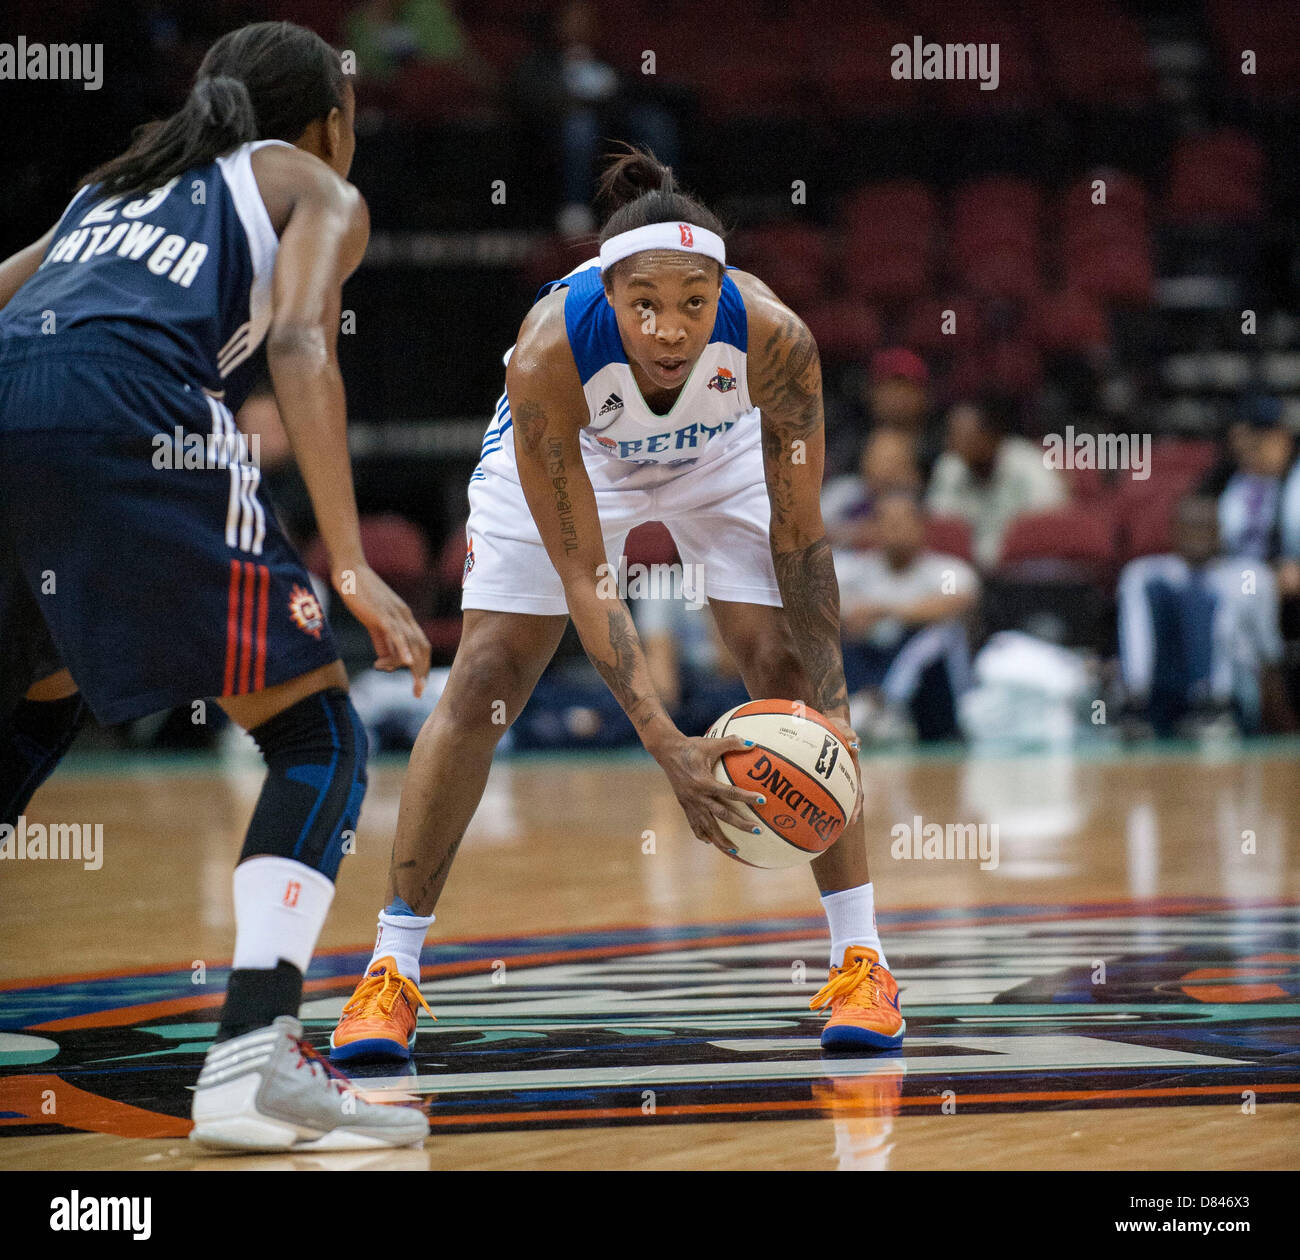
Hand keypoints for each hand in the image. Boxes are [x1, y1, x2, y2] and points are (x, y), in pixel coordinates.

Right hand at [334, 563, 430, 697]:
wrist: (350, 572)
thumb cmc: (360, 595)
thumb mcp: (373, 621)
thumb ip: (380, 640)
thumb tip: (385, 660)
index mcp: (404, 619)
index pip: (421, 645)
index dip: (422, 665)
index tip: (418, 683)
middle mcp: (405, 617)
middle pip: (422, 647)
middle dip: (423, 672)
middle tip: (418, 692)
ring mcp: (395, 615)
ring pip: (411, 644)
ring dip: (414, 667)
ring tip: (414, 686)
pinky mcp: (382, 614)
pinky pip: (396, 634)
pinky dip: (403, 650)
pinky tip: (406, 664)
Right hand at [652, 734, 767, 855]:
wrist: (667, 751)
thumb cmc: (692, 746)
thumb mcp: (712, 743)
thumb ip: (732, 743)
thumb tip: (754, 744)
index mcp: (704, 782)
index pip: (730, 792)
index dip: (747, 797)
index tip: (762, 800)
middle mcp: (698, 796)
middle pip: (723, 814)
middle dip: (741, 824)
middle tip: (758, 831)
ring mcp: (690, 803)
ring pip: (708, 825)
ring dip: (721, 838)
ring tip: (735, 850)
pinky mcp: (684, 805)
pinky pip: (694, 823)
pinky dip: (702, 833)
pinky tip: (709, 842)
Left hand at [827, 714, 863, 826]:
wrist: (825, 724)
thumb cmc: (833, 725)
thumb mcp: (840, 726)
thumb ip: (848, 734)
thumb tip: (856, 746)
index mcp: (851, 764)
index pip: (856, 785)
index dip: (856, 800)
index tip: (855, 814)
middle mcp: (848, 771)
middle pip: (853, 793)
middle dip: (852, 808)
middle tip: (850, 822)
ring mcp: (840, 773)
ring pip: (844, 792)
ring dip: (844, 806)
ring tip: (841, 822)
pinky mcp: (831, 773)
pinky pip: (830, 787)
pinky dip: (829, 798)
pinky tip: (821, 809)